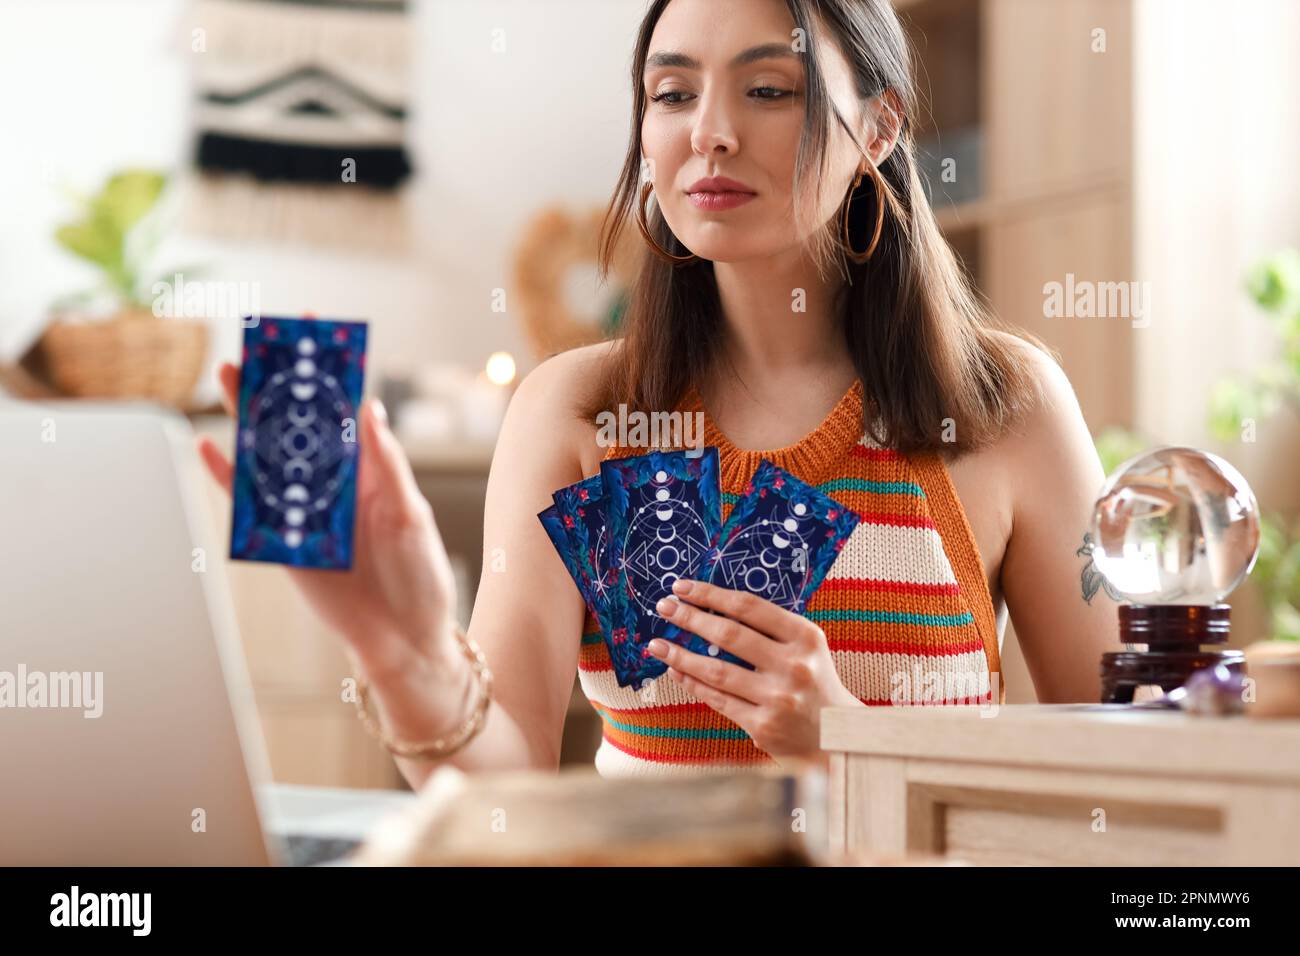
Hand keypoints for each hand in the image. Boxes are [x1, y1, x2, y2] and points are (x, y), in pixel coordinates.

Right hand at [196, 361, 460, 682]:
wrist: (402, 637)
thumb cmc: (419, 576)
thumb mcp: (411, 514)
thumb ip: (386, 464)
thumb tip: (368, 408)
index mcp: (369, 470)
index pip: (343, 407)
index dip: (328, 369)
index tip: (314, 329)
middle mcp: (334, 483)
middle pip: (298, 422)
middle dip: (278, 382)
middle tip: (256, 340)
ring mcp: (306, 509)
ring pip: (269, 453)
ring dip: (249, 416)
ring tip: (229, 375)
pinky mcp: (284, 541)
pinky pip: (250, 505)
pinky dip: (229, 479)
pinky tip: (209, 448)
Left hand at [646, 578, 861, 766]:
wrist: (838, 735)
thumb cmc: (815, 681)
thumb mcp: (806, 646)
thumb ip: (770, 628)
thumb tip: (712, 608)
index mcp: (804, 637)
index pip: (749, 607)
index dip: (711, 595)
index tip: (682, 587)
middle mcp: (793, 666)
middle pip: (729, 636)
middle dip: (690, 618)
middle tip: (664, 607)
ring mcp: (777, 698)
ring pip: (716, 671)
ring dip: (680, 655)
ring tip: (656, 644)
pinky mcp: (763, 726)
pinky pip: (718, 700)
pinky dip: (692, 684)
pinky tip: (676, 671)